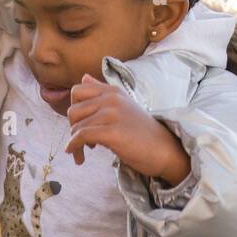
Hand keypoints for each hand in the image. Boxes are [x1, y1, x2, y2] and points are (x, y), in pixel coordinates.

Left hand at [65, 74, 190, 183]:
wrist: (164, 149)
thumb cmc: (142, 132)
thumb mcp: (123, 105)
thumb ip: (102, 92)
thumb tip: (84, 77)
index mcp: (113, 91)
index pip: (77, 91)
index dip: (74, 109)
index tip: (82, 124)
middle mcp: (111, 98)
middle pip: (73, 110)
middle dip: (73, 129)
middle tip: (82, 143)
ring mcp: (112, 114)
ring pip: (76, 126)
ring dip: (74, 144)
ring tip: (82, 154)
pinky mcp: (112, 132)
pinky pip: (81, 136)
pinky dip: (75, 148)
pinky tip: (79, 158)